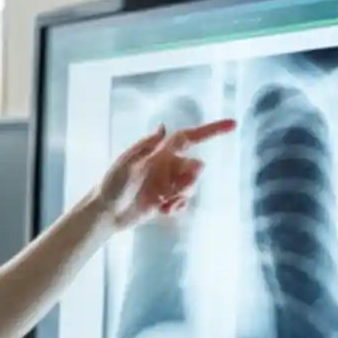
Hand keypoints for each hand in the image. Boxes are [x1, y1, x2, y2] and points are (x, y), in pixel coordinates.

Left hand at [94, 119, 235, 229]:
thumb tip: (164, 127)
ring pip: (191, 185)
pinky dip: (176, 207)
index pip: (189, 138)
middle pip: (195, 166)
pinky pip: (184, 201)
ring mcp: (167, 183)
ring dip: (182, 194)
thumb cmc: (113, 184)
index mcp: (159, 152)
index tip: (232, 125)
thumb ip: (148, 147)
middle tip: (172, 189)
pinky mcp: (166, 199)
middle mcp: (166, 165)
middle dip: (190, 178)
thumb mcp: (129, 163)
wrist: (105, 212)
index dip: (211, 131)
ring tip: (163, 202)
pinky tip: (161, 210)